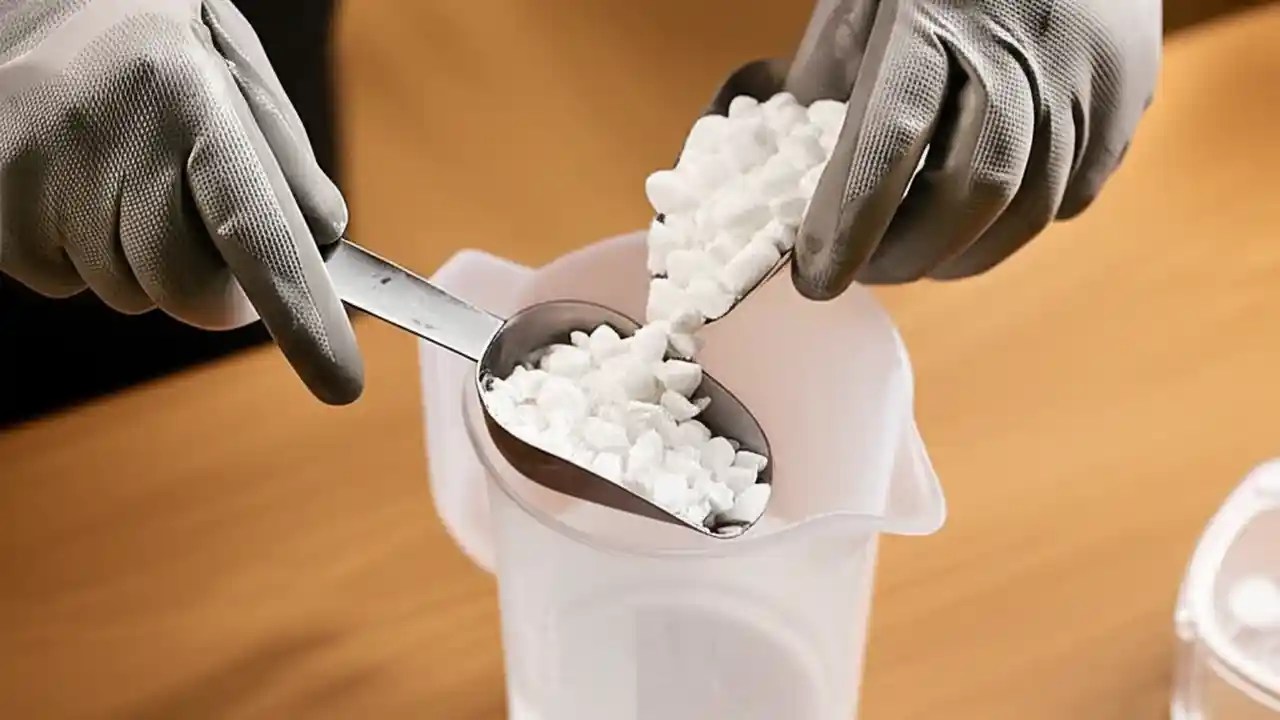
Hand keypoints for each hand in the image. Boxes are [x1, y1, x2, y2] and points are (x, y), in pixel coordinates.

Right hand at [0, 0, 361, 403]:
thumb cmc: (159, 43)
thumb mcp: (238, 70)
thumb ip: (286, 160)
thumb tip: (323, 241)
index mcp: (189, 96)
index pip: (256, 232)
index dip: (301, 316)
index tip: (341, 382)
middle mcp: (108, 132)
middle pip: (187, 291)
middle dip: (217, 287)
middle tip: (212, 231)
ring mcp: (34, 169)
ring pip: (126, 294)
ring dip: (145, 263)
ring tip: (130, 179)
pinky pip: (63, 285)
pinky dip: (85, 258)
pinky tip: (82, 189)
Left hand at [781, 0, 1160, 294]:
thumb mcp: (862, 1)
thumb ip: (829, 80)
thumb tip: (790, 181)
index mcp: (935, 9)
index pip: (887, 142)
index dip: (849, 224)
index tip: (816, 277)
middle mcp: (1022, 39)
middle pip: (974, 189)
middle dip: (909, 255)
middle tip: (865, 274)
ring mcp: (1087, 66)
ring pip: (1032, 205)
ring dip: (964, 254)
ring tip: (918, 260)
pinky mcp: (1128, 88)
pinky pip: (1076, 191)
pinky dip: (1020, 224)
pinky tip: (980, 222)